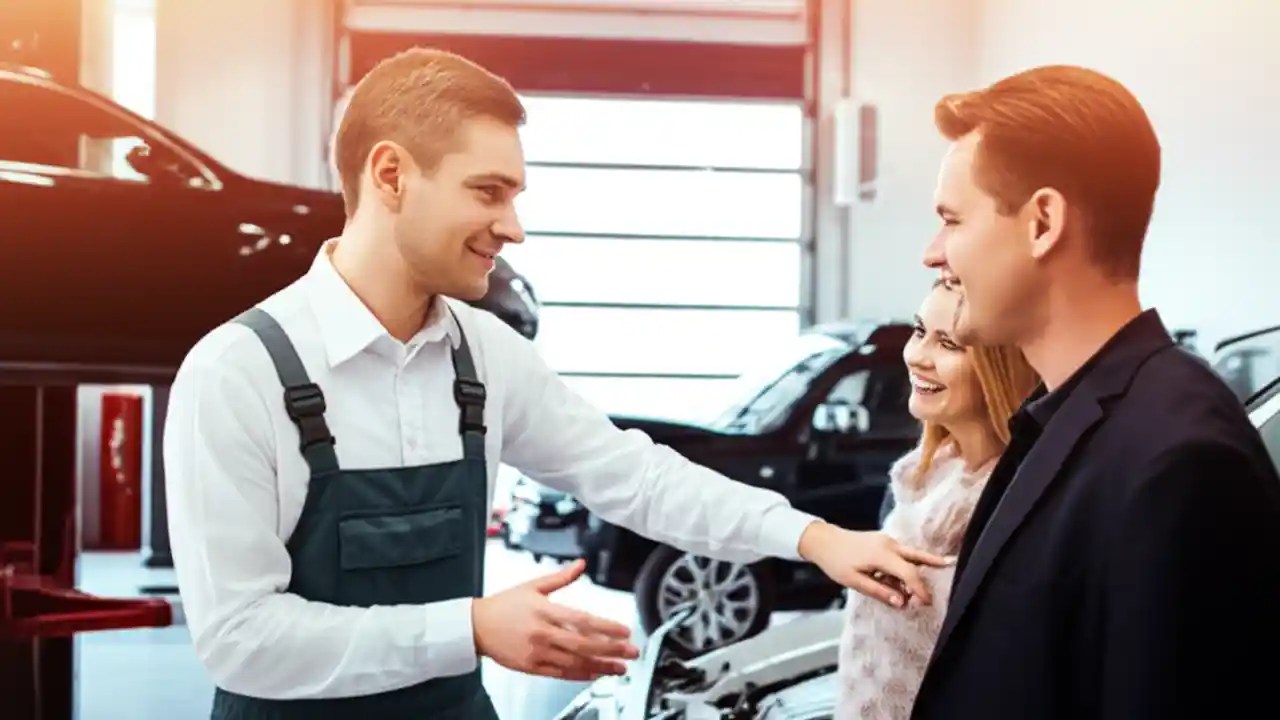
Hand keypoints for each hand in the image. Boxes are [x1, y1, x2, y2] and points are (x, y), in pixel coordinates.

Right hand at [473, 559, 639, 680]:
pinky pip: (561, 673)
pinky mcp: (532, 667)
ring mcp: (538, 652)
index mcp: (545, 611)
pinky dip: (580, 675)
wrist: (476, 627)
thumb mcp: (532, 586)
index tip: (624, 631)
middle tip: (631, 652)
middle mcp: (543, 633)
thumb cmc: (504, 605)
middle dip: (611, 650)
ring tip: (620, 668)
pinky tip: (595, 674)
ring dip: (601, 666)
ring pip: (575, 662)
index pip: (583, 620)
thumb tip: (581, 564)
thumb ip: (561, 577)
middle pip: (584, 644)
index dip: (606, 627)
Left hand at [798, 521, 953, 607]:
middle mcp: (888, 544)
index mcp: (882, 555)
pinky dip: (907, 563)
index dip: (920, 589)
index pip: (909, 573)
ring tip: (928, 580)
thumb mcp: (855, 581)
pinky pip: (900, 552)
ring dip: (919, 565)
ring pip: (910, 553)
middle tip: (951, 565)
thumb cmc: (836, 562)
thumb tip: (902, 602)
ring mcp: (886, 540)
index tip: (926, 602)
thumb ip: (880, 592)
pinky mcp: (882, 541)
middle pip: (917, 554)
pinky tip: (904, 577)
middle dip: (934, 562)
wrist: (823, 540)